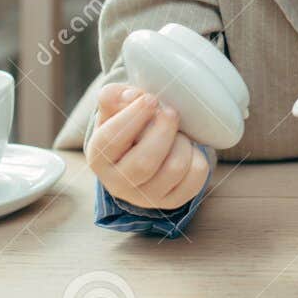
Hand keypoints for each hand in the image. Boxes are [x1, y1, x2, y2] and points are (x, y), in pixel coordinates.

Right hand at [86, 83, 210, 210]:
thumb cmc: (129, 126)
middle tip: (171, 112)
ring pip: (174, 168)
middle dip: (164, 131)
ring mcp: (146, 197)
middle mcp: (118, 183)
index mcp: (98, 158)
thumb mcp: (114, 109)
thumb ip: (115, 96)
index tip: (150, 99)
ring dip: (182, 142)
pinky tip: (187, 148)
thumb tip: (131, 96)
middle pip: (145, 162)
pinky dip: (198, 155)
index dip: (133, 117)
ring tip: (178, 132)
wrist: (143, 151)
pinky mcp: (172, 201)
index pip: (111, 141)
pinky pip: (196, 175)